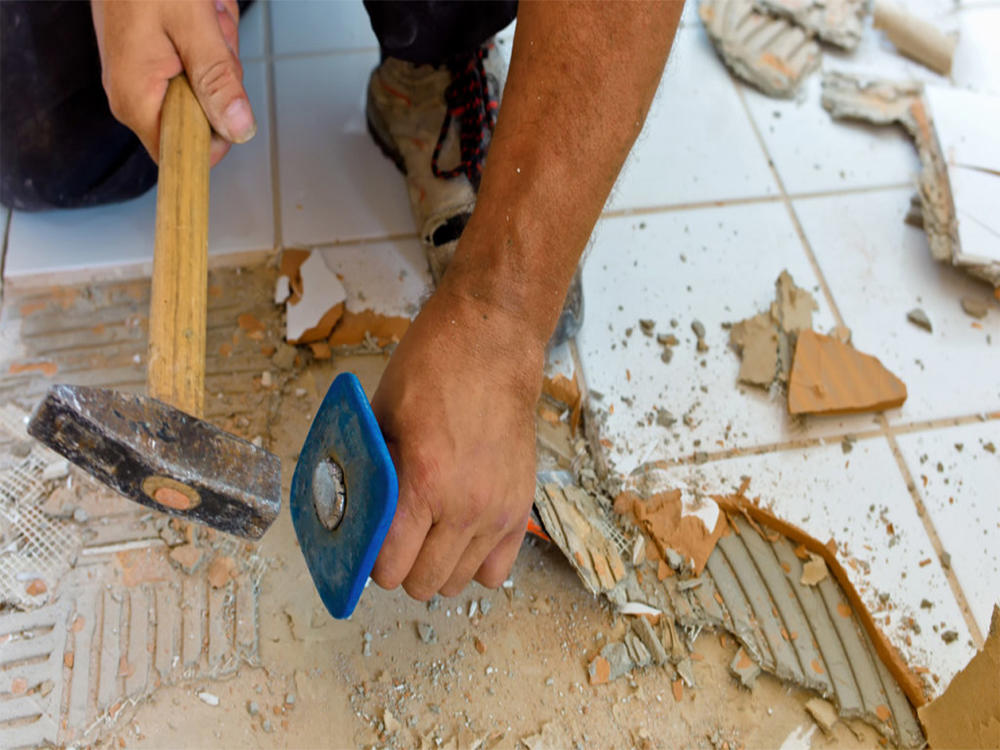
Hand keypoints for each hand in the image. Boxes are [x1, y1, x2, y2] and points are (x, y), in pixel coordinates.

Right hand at [90, 0, 254, 165]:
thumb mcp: (192, 27)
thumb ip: (217, 80)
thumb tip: (239, 130)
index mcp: (137, 100)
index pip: (181, 155)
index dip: (214, 138)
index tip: (226, 100)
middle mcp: (135, 96)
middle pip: (202, 118)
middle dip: (220, 77)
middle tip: (211, 37)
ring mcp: (143, 77)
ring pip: (205, 88)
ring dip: (217, 51)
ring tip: (203, 17)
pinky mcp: (152, 60)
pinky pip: (197, 65)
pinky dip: (209, 39)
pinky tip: (202, 14)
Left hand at [369, 275, 544, 599]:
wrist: (493, 343)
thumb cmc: (434, 367)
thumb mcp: (380, 415)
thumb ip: (368, 470)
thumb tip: (351, 510)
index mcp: (424, 482)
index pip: (390, 565)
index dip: (371, 562)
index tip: (367, 547)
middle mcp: (466, 505)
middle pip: (424, 583)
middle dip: (401, 568)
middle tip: (394, 540)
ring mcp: (499, 509)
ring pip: (459, 581)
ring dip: (436, 567)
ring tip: (427, 535)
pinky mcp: (521, 504)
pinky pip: (496, 567)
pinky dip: (474, 561)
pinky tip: (460, 535)